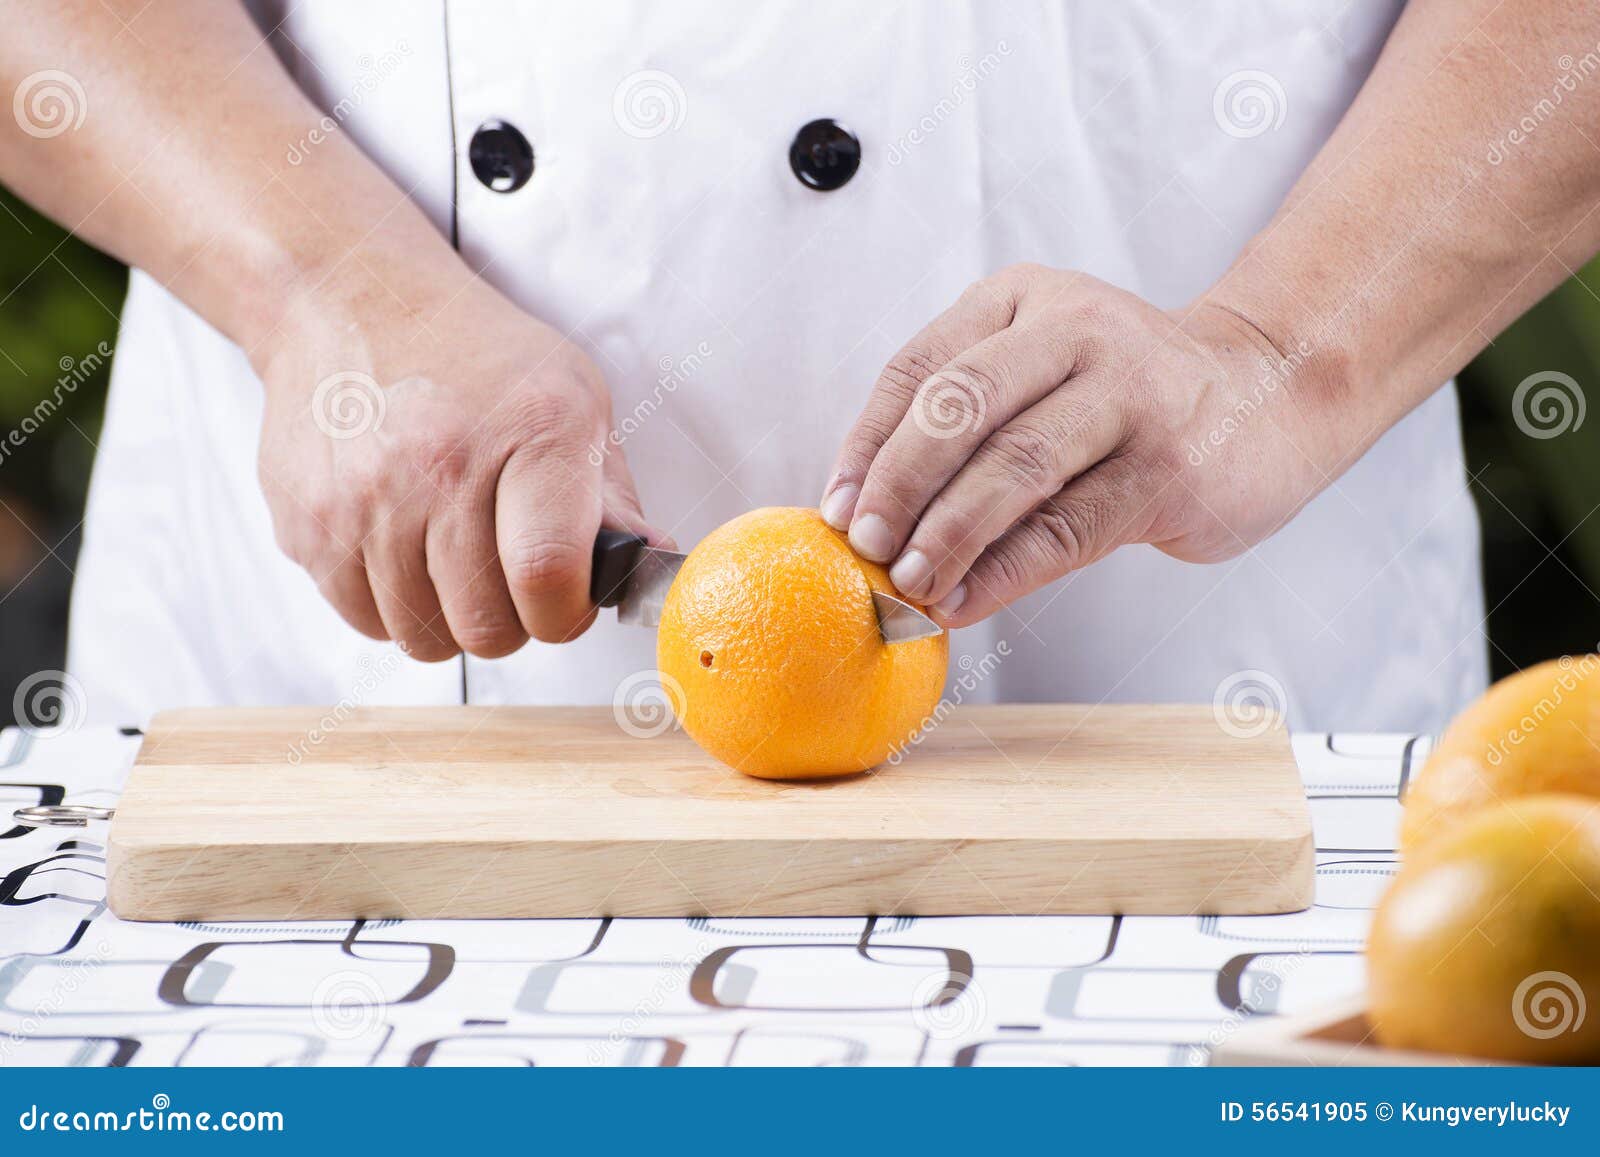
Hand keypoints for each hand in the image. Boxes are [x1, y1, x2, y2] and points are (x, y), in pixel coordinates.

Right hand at [255, 271, 666, 659]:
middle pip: (487, 626)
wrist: (352, 303)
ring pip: (424, 639)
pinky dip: (392, 607)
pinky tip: (406, 553)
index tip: (567, 601)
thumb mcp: (573, 399)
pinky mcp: (307, 524)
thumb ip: (613, 494)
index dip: (566, 613)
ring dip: (450, 618)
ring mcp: (364, 500)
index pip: (548, 575)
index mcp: (531, 432)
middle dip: (513, 621)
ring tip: (457, 560)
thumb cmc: (476, 356)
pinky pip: (363, 620)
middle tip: (511, 579)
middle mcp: (441, 467)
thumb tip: (646, 567)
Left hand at [820, 264, 1347, 626]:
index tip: (836, 507)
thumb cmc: (1129, 394)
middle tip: (865, 545)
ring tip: (909, 584)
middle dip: (899, 485)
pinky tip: (965, 601)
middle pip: (960, 407)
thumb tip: (869, 512)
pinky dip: (1004, 572)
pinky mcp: (1168, 467)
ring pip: (1014, 467)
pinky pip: (1066, 528)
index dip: (868, 444)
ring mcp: (1131, 395)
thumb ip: (969, 420)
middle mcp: (1077, 331)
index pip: (919, 369)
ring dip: (947, 534)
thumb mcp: (1044, 369)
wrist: (1272, 392)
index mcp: (1024, 299)